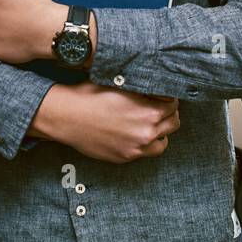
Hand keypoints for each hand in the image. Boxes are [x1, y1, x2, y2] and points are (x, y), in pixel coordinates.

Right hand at [29, 80, 179, 163]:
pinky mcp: (125, 157)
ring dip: (159, 132)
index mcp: (150, 111)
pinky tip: (134, 134)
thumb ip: (143, 88)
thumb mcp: (120, 84)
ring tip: (149, 124)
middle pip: (173, 123)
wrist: (67, 116)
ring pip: (163, 142)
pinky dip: (144, 144)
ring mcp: (137, 148)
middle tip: (157, 108)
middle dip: (167, 114)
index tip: (161, 96)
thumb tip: (156, 85)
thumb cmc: (90, 95)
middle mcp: (147, 132)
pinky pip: (145, 153)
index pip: (174, 104)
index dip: (168, 98)